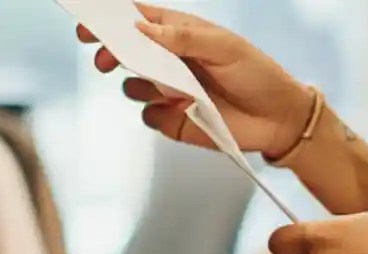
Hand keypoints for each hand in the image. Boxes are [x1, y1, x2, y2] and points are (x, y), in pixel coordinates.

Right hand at [76, 4, 314, 156]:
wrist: (279, 119)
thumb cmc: (257, 74)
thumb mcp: (224, 47)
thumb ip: (182, 38)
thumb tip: (140, 29)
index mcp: (180, 34)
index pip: (137, 20)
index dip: (110, 19)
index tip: (88, 22)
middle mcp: (170, 61)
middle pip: (125, 52)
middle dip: (110, 53)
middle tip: (105, 60)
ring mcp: (170, 91)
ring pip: (132, 85)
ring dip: (141, 85)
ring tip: (172, 90)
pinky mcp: (174, 120)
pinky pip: (149, 115)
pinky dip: (158, 113)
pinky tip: (182, 111)